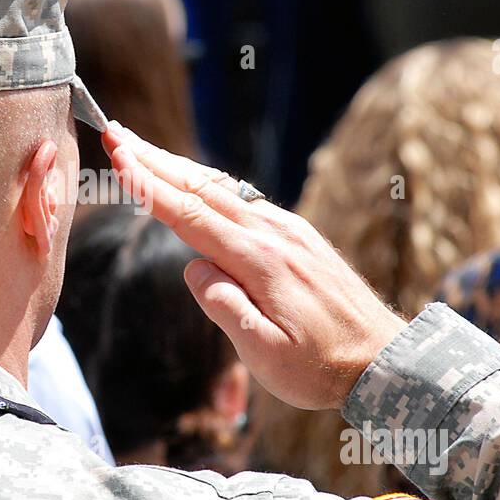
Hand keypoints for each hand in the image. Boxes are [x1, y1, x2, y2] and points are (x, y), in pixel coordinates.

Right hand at [103, 122, 405, 410]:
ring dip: (179, 167)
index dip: (149, 184)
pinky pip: (244, 198)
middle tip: (116, 132)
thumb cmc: (321, 367)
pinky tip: (196, 182)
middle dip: (154, 159)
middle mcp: (273, 233)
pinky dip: (210, 184)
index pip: (190, 213)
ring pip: (223, 188)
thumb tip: (194, 269)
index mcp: (259, 260)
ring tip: (143, 150)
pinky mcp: (298, 235)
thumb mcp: (267, 356)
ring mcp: (288, 229)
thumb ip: (226, 310)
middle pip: (202, 187)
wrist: (384, 360)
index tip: (117, 154)